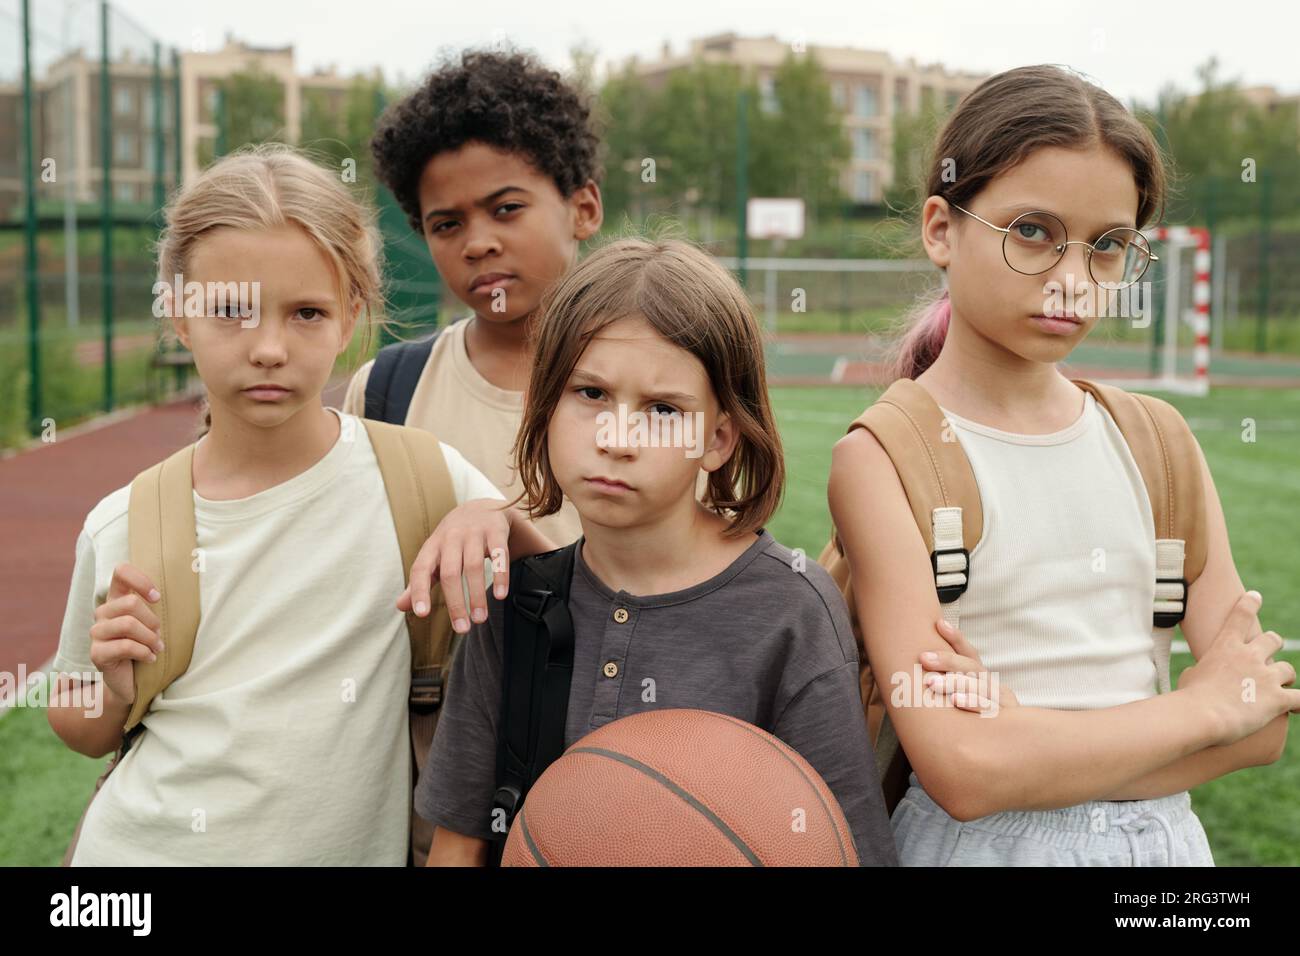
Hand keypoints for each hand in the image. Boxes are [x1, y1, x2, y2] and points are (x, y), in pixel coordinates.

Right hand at [89, 563, 164, 705]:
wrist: (131, 681)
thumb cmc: (146, 646)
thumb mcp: (153, 623)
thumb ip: (156, 605)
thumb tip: (180, 586)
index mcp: (116, 600)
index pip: (120, 572)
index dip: (140, 580)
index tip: (157, 597)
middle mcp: (103, 613)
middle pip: (130, 603)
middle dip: (153, 620)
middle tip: (160, 635)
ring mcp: (97, 633)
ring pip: (128, 624)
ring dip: (150, 638)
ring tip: (158, 648)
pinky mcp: (96, 653)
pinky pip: (125, 646)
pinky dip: (144, 652)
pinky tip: (150, 658)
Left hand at [397, 498, 512, 633]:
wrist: (482, 507)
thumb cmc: (454, 540)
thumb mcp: (434, 556)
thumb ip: (420, 581)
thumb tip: (400, 606)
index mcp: (432, 546)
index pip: (421, 569)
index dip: (420, 591)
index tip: (422, 614)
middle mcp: (451, 538)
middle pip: (450, 572)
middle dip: (456, 603)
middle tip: (462, 629)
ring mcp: (474, 533)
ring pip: (474, 566)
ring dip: (477, 595)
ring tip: (480, 619)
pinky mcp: (496, 531)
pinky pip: (499, 554)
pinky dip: (500, 575)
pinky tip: (500, 596)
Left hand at [919, 618, 1018, 714]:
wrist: (1016, 750)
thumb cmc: (979, 723)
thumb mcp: (968, 700)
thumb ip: (951, 684)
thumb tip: (921, 663)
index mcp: (984, 679)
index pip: (971, 655)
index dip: (956, 639)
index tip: (940, 624)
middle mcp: (994, 687)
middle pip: (972, 669)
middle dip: (948, 661)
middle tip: (924, 658)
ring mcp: (1002, 704)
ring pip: (980, 687)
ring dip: (956, 682)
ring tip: (933, 682)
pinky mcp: (1006, 723)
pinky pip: (989, 711)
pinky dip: (974, 704)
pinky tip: (957, 701)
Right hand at [1177, 591, 1298, 744]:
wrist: (1202, 715)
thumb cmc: (1189, 697)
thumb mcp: (1190, 677)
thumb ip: (1201, 671)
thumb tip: (1199, 675)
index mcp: (1225, 646)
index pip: (1241, 615)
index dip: (1250, 603)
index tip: (1255, 596)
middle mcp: (1249, 656)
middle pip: (1273, 640)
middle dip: (1273, 646)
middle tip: (1269, 657)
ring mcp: (1266, 676)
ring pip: (1288, 670)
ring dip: (1284, 678)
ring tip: (1279, 689)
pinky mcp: (1278, 698)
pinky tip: (1297, 708)